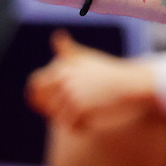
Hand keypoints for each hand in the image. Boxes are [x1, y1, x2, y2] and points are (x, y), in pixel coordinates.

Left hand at [26, 29, 158, 128]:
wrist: (131, 83)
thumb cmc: (109, 72)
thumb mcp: (87, 57)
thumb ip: (68, 51)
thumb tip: (56, 36)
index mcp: (62, 66)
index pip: (35, 83)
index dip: (36, 96)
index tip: (44, 104)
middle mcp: (64, 78)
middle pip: (42, 101)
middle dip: (49, 110)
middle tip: (66, 113)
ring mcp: (72, 92)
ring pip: (57, 116)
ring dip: (68, 120)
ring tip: (83, 117)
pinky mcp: (81, 107)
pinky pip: (70, 126)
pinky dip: (78, 128)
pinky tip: (88, 124)